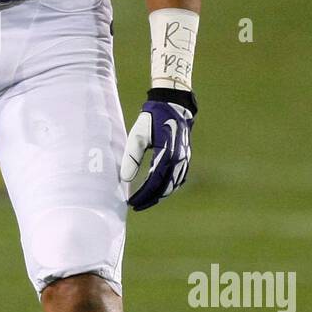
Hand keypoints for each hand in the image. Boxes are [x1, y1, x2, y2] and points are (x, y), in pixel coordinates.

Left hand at [120, 89, 196, 210]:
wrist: (173, 105)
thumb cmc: (152, 119)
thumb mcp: (137, 135)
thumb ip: (131, 157)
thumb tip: (126, 179)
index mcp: (167, 154)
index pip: (155, 182)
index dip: (143, 194)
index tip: (132, 202)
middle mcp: (179, 159)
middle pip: (165, 187)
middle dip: (150, 199)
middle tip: (135, 205)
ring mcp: (185, 159)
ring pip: (173, 185)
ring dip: (159, 195)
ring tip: (144, 200)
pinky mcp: (185, 158)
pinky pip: (178, 178)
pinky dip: (168, 187)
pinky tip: (158, 191)